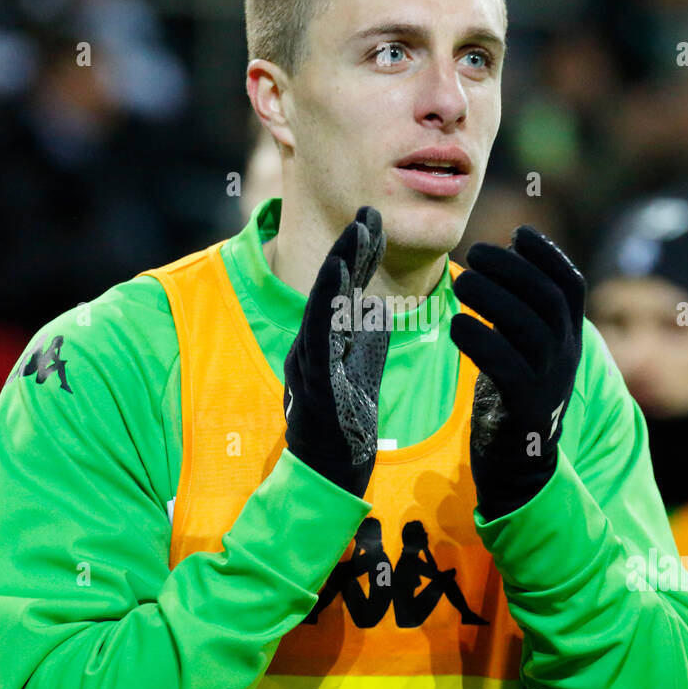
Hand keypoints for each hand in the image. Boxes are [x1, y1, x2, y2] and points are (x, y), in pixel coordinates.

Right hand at [282, 205, 389, 497]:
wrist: (330, 473)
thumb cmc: (343, 421)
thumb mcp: (361, 369)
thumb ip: (367, 335)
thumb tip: (377, 302)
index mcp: (327, 340)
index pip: (344, 288)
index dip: (358, 251)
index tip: (375, 216)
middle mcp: (312, 347)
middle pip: (328, 292)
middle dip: (347, 251)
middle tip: (366, 215)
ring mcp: (310, 369)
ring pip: (320, 314)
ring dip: (336, 275)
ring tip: (352, 241)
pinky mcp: (315, 393)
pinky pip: (320, 351)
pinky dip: (328, 318)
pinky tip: (341, 293)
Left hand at [449, 226, 585, 519]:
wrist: (518, 463)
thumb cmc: (511, 393)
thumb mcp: (524, 347)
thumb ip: (519, 309)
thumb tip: (500, 256)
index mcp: (568, 338)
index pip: (570, 286)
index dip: (548, 255)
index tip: (519, 231)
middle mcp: (565, 357)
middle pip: (548, 301)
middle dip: (513, 269)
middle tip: (475, 253)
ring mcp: (548, 383)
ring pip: (530, 330)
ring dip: (493, 298)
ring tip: (460, 282)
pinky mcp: (523, 408)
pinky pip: (506, 367)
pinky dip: (481, 341)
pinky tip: (456, 325)